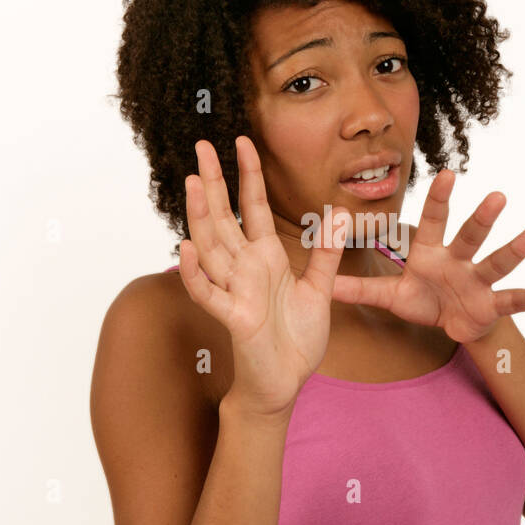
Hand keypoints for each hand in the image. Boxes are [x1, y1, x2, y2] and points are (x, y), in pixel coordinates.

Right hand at [179, 136, 348, 416]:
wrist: (285, 383)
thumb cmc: (295, 339)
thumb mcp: (318, 290)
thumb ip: (325, 252)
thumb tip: (337, 214)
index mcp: (265, 258)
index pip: (253, 207)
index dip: (248, 175)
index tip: (242, 141)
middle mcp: (245, 269)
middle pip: (224, 218)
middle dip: (213, 182)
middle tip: (200, 145)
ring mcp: (235, 291)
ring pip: (212, 247)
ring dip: (202, 216)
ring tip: (194, 183)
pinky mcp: (234, 318)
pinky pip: (210, 293)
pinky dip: (196, 273)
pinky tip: (186, 249)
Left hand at [331, 169, 524, 343]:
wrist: (453, 325)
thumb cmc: (424, 301)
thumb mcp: (390, 296)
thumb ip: (359, 290)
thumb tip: (323, 285)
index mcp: (431, 253)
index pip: (433, 221)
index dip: (439, 199)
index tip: (448, 173)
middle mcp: (458, 260)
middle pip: (470, 236)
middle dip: (482, 218)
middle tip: (497, 195)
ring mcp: (478, 282)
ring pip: (498, 262)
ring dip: (517, 248)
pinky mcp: (492, 305)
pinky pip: (514, 299)